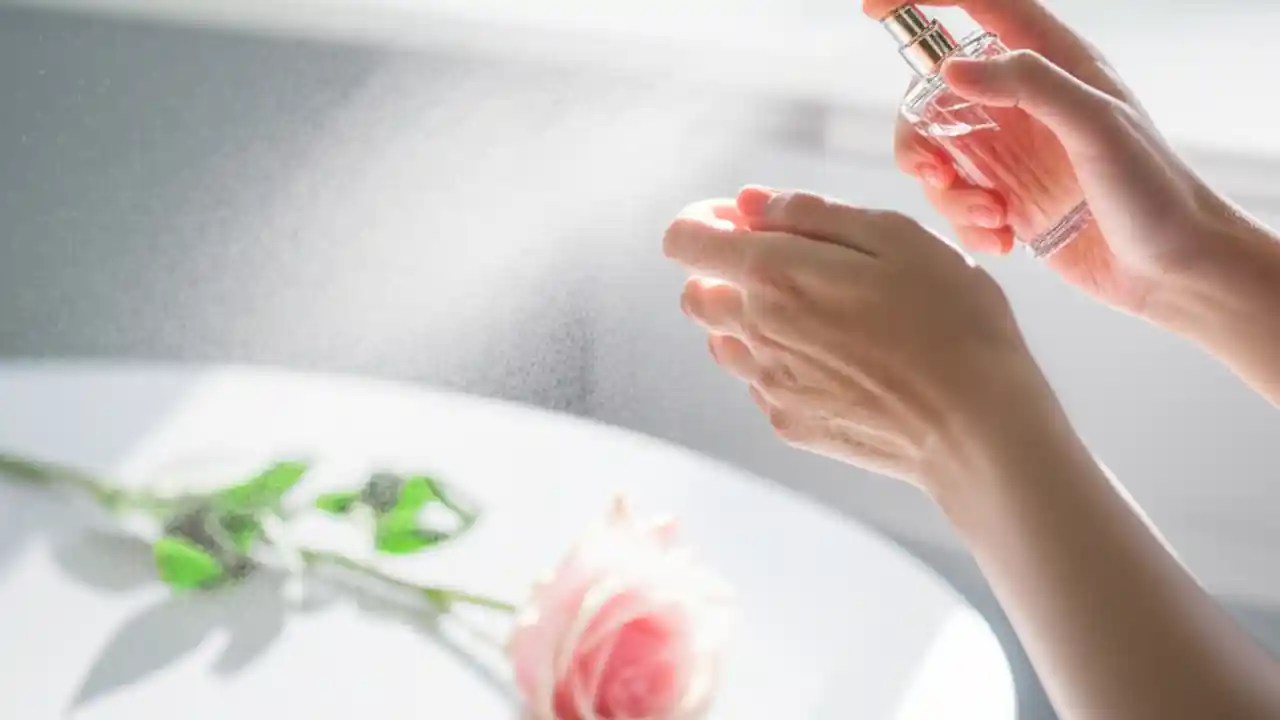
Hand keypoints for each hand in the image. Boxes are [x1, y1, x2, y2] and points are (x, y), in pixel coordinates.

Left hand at [663, 187, 1054, 488]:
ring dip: (750, 318)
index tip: (746, 220)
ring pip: (721, 340)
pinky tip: (839, 358)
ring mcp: (768, 385)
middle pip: (694, 293)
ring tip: (823, 315)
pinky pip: (758, 381)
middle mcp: (756, 332)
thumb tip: (748, 203)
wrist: (978, 426)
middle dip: (724, 271)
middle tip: (793, 266)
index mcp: (775, 275)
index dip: (705, 221)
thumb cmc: (951, 319)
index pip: (683, 240)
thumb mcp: (896, 236)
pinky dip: (779, 360)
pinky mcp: (787, 422)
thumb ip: (812, 212)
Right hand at [865, 0, 1235, 316]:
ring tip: (995, 219)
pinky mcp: (1004, 199)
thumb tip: (950, 70)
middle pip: (931, 96)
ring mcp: (1010, 152)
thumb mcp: (1095, 124)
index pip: (980, 7)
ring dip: (950, 195)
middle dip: (918, 140)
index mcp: (1052, 63)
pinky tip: (1007, 241)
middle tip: (933, 176)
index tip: (873, 7)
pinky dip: (968, 225)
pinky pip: (954, 204)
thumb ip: (1026, 84)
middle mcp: (1022, 103)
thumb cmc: (1152, 188)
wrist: (1172, 269)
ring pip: (935, 157)